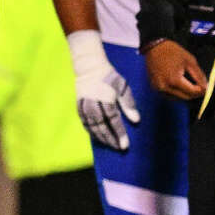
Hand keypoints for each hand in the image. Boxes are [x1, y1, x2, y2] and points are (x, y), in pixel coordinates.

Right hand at [68, 30, 138, 150]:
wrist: (89, 67)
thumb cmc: (109, 76)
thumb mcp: (122, 87)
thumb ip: (129, 104)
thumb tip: (136, 120)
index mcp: (105, 99)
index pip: (113, 121)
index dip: (119, 134)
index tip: (125, 145)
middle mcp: (93, 105)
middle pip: (102, 128)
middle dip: (110, 140)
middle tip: (118, 148)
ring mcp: (84, 106)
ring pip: (92, 128)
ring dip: (101, 138)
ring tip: (110, 145)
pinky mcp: (79, 107)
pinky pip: (85, 124)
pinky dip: (91, 132)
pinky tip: (98, 138)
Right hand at [145, 39, 206, 100]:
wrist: (155, 46)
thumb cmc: (172, 51)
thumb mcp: (190, 61)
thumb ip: (199, 75)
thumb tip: (206, 86)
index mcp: (174, 80)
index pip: (192, 92)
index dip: (201, 91)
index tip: (206, 87)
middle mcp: (165, 87)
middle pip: (185, 97)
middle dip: (195, 94)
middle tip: (201, 87)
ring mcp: (158, 88)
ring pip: (177, 98)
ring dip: (185, 94)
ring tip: (190, 84)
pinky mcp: (155, 87)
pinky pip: (169, 95)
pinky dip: (176, 93)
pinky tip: (180, 85)